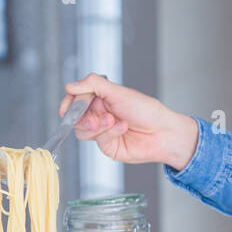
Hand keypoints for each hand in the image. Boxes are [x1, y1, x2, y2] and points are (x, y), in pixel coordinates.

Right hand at [58, 73, 199, 169]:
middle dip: (83, 117)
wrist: (164, 132)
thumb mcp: (118, 92)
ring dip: (97, 125)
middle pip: (76, 118)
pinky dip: (110, 132)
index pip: (76, 100)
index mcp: (101, 99)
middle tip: (95, 118)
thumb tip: (70, 85)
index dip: (70, 104)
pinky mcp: (108, 146)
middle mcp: (99, 115)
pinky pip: (98, 140)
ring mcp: (103, 132)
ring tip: (112, 121)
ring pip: (83, 131)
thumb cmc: (147, 110)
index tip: (67, 107)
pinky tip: (123, 127)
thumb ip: (93, 85)